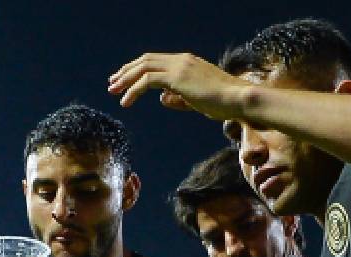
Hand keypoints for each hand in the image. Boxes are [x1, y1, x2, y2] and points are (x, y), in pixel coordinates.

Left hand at [108, 52, 251, 118]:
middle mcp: (181, 60)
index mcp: (186, 62)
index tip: (124, 80)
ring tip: (114, 92)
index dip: (136, 69)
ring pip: (143, 68)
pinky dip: (133, 90)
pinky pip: (147, 81)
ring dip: (125, 80)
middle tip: (112, 84)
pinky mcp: (177, 78)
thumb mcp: (197, 100)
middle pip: (145, 60)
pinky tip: (126, 102)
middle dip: (126, 72)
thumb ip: (178, 98)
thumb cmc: (223, 103)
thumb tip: (162, 99)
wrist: (238, 99)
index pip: (155, 60)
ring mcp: (179, 66)